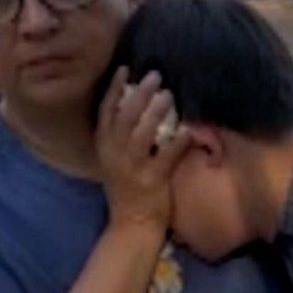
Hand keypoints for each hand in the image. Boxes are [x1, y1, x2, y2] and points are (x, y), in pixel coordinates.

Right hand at [95, 67, 189, 229]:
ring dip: (155, 112)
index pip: (105, 111)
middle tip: (154, 76)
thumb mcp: (116, 159)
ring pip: (141, 133)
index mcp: (103, 146)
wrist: (133, 224)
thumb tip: (138, 104)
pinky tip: (189, 129)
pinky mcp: (152, 180)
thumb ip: (122, 136)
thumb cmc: (128, 188)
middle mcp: (114, 154)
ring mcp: (132, 168)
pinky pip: (166, 156)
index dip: (113, 88)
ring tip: (169, 95)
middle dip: (138, 93)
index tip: (124, 69)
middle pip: (123, 117)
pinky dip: (178, 141)